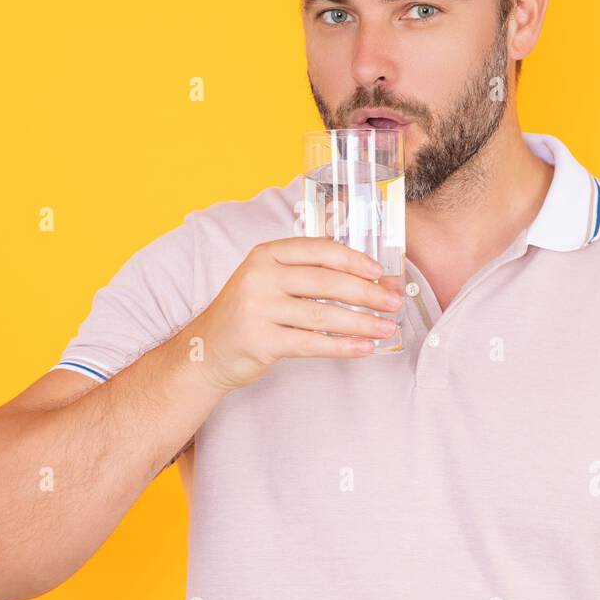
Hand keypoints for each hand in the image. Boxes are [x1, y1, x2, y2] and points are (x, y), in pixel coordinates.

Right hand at [184, 237, 404, 391]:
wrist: (206, 350)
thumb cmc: (250, 313)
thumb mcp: (270, 280)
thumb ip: (311, 274)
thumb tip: (373, 280)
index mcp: (266, 254)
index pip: (318, 250)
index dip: (353, 260)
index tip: (381, 272)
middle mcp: (260, 277)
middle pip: (325, 282)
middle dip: (367, 293)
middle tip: (394, 301)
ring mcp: (257, 309)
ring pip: (323, 315)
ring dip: (361, 322)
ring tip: (386, 327)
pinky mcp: (260, 341)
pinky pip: (312, 343)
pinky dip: (343, 346)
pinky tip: (364, 348)